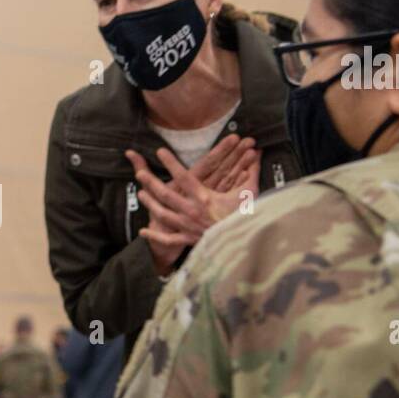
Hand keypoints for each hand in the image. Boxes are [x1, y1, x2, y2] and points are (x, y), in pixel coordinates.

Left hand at [125, 135, 259, 274]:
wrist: (244, 246)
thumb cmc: (247, 218)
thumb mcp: (250, 193)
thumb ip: (252, 171)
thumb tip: (258, 152)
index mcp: (204, 197)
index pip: (183, 176)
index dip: (171, 163)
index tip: (160, 152)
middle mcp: (191, 211)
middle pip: (166, 194)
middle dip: (151, 183)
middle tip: (140, 173)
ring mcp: (187, 226)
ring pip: (163, 213)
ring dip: (150, 203)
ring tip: (140, 193)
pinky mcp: (188, 239)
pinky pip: (168, 239)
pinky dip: (155, 236)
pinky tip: (143, 231)